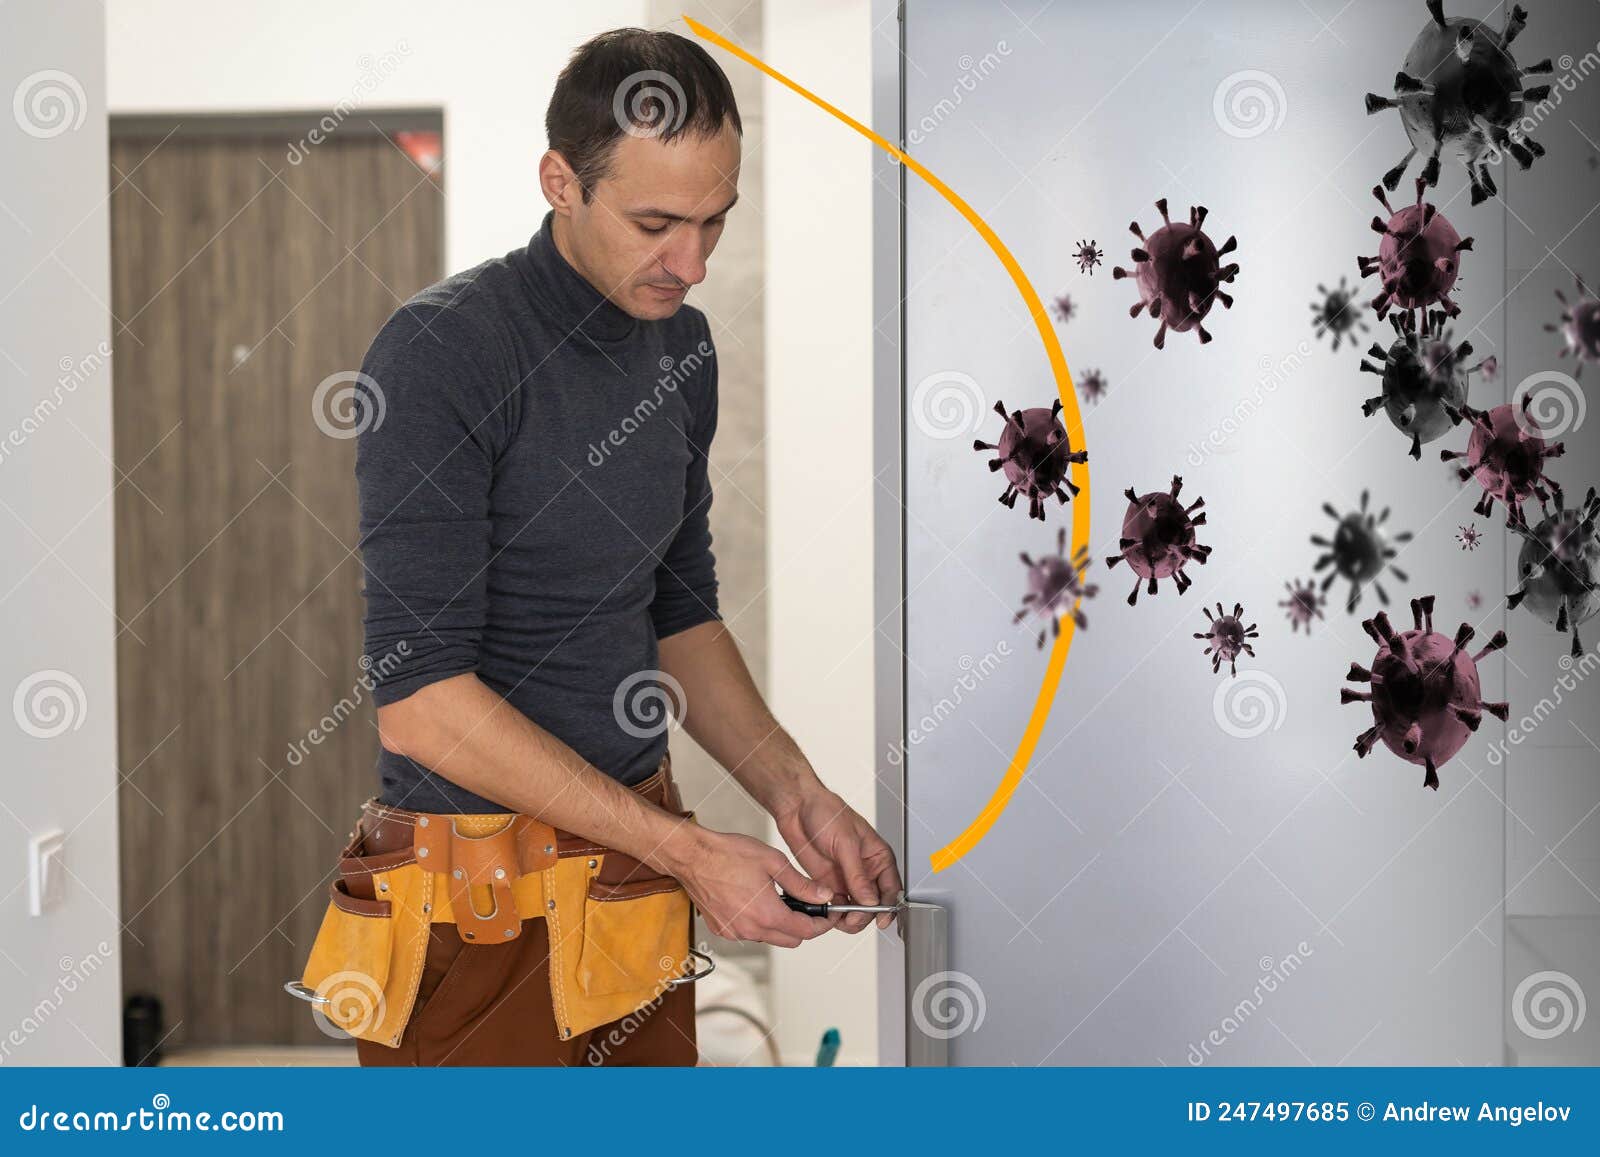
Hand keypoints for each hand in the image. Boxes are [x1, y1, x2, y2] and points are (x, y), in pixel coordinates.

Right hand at [665, 828, 831, 947]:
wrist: (692, 856)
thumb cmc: (728, 854)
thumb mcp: (774, 862)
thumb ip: (802, 884)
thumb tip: (823, 896)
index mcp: (768, 914)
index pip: (806, 931)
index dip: (822, 923)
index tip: (828, 915)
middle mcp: (751, 930)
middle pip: (791, 940)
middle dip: (804, 926)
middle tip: (808, 906)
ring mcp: (735, 932)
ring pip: (770, 938)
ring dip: (780, 924)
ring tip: (779, 898)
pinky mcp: (722, 930)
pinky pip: (750, 934)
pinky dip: (759, 923)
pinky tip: (756, 901)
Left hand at [772, 785, 902, 932]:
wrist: (798, 807)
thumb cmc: (826, 811)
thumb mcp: (846, 842)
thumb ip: (857, 873)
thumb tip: (869, 899)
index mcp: (877, 856)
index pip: (891, 888)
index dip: (888, 907)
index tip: (881, 919)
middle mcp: (864, 870)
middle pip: (874, 903)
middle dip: (865, 915)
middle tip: (853, 918)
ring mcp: (846, 879)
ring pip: (855, 909)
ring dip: (849, 918)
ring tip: (840, 918)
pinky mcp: (829, 884)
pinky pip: (836, 906)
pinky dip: (833, 914)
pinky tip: (828, 913)